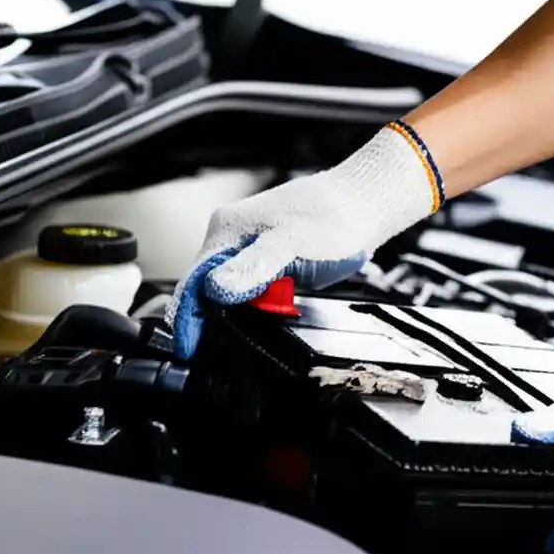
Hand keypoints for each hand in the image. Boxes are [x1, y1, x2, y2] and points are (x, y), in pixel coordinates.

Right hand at [166, 121, 443, 358]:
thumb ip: (253, 268)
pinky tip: (264, 308)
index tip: (189, 350)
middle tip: (216, 348)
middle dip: (208, 318)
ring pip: (226, 287)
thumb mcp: (290, 246)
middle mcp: (230, 235)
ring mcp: (247, 244)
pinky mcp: (266, 254)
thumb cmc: (334, 218)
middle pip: (204, 287)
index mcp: (226, 230)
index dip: (188, 320)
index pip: (193, 283)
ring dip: (232, 310)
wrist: (364, 202)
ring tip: (246, 326)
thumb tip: (214, 290)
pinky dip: (251, 301)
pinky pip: (247, 284)